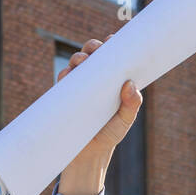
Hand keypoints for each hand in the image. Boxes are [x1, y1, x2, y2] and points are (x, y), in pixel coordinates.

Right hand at [58, 36, 141, 194]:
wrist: (88, 154)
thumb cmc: (110, 134)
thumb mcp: (125, 121)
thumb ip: (132, 105)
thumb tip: (130, 84)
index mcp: (111, 80)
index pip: (113, 57)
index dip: (113, 45)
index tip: (114, 40)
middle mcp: (95, 79)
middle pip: (93, 54)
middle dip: (94, 47)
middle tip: (97, 49)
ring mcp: (79, 86)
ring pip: (76, 63)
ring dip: (79, 57)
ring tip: (82, 62)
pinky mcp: (65, 95)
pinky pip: (63, 80)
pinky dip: (66, 74)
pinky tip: (69, 74)